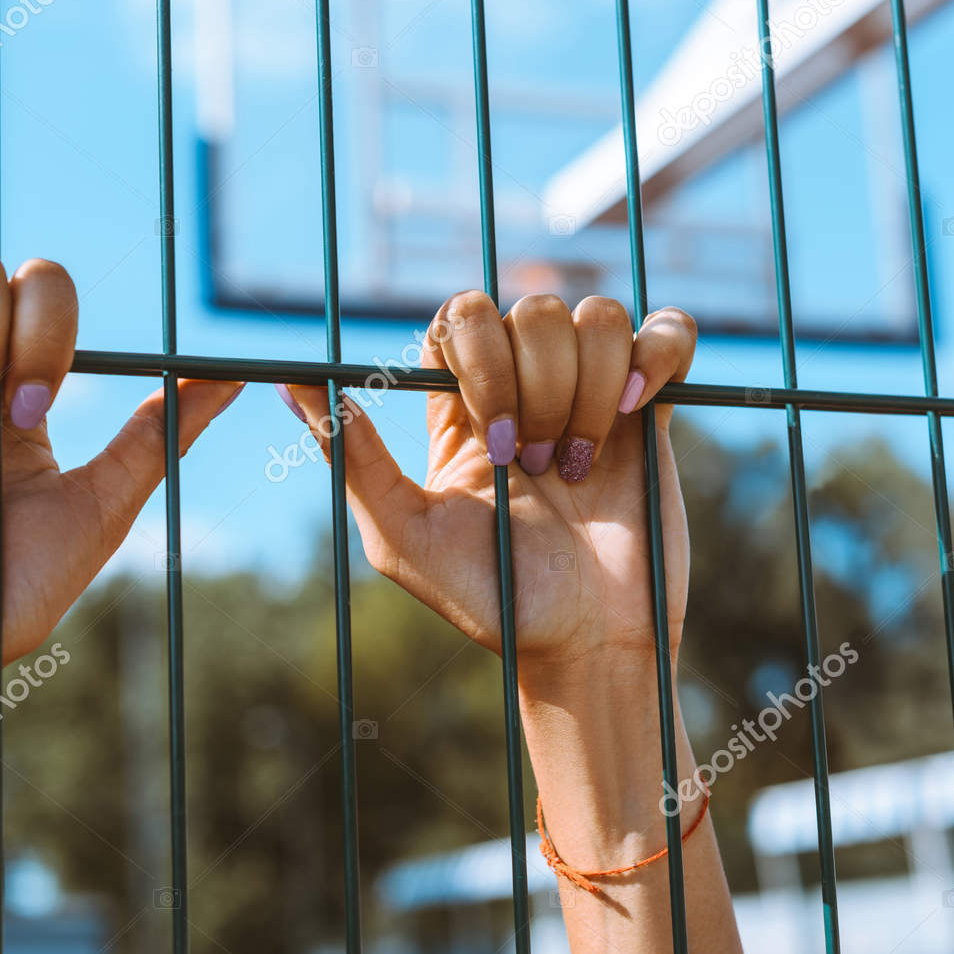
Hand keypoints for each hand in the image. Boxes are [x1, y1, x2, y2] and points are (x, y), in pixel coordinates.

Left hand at [278, 291, 696, 669]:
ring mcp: (590, 393)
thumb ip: (352, 456)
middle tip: (527, 465)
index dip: (475, 354)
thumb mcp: (402, 537)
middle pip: (527, 309)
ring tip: (575, 468)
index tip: (485, 439)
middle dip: (532, 384)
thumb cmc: (490, 601)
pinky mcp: (650, 408)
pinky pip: (664, 332)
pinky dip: (654, 357)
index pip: (458, 318)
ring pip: (593, 315)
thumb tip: (288, 384)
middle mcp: (524, 388)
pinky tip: (634, 414)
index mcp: (458, 410)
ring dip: (586, 392)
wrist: (588, 644)